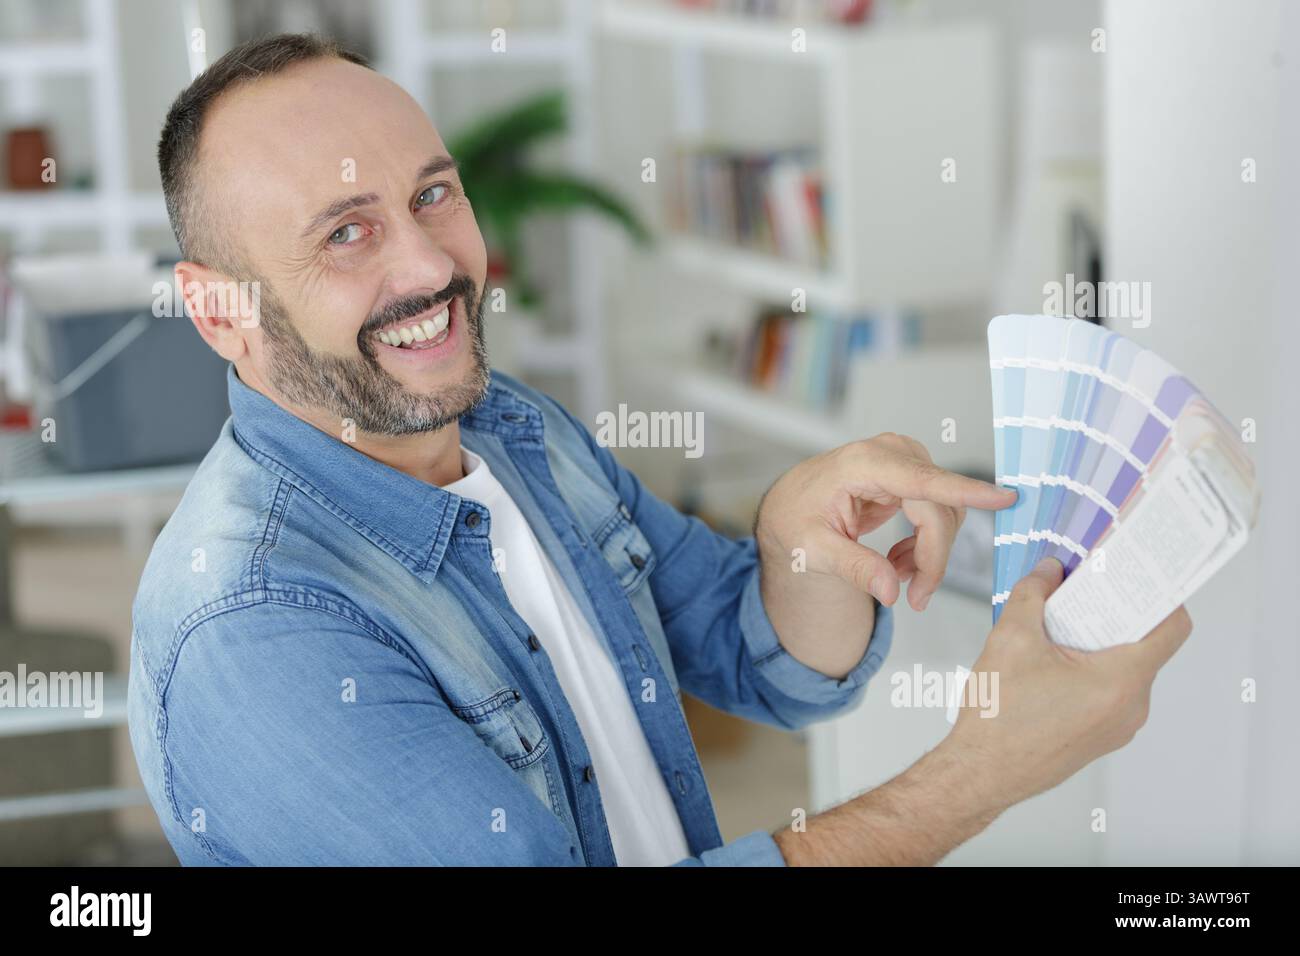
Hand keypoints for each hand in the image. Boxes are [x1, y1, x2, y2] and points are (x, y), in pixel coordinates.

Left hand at [756, 433, 1016, 610]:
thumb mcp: (812, 551)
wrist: (792, 507)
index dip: (965, 492)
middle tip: (917, 599)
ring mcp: (903, 461)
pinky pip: (938, 513)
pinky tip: (898, 561)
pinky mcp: (911, 473)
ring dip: (928, 554)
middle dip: (932, 560)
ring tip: (896, 575)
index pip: (922, 481)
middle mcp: (888, 454)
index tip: (1006, 498)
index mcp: (861, 465)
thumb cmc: (797, 522)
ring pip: (945, 514)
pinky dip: (924, 545)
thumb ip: (853, 569)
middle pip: (938, 510)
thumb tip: (891, 592)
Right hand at [946, 557, 1193, 812]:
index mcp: (1120, 681)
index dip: (1160, 593)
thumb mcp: (1010, 638)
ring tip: (1060, 627)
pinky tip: (1053, 661)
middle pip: (1144, 644)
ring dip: (1099, 642)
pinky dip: (1091, 668)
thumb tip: (1050, 571)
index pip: (1171, 626)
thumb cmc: (997, 717)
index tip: (1138, 574)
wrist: (980, 773)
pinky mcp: (1102, 737)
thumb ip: (1033, 594)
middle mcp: (1131, 707)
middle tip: (1085, 591)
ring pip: (1125, 668)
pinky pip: (1110, 692)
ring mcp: (1119, 726)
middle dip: (1116, 613)